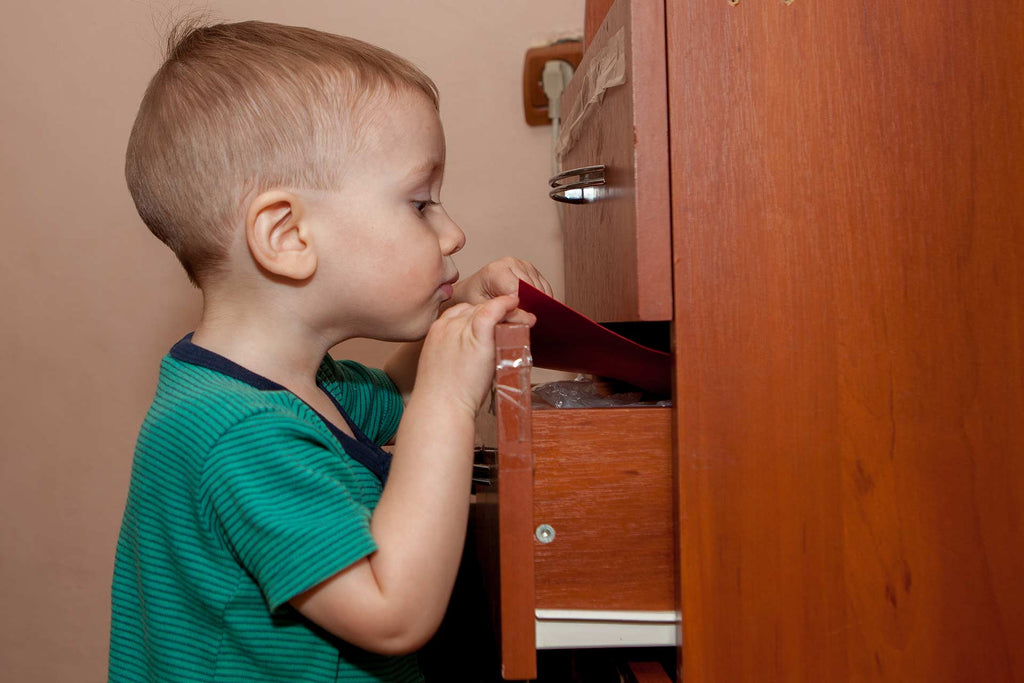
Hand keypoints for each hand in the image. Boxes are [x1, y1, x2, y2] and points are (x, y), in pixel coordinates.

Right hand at [414, 294, 526, 415]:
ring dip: (505, 311)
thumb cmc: (443, 396)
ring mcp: (460, 328)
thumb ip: (456, 352)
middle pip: (474, 308)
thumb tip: (473, 353)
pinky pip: (493, 310)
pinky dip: (505, 304)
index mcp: (436, 331)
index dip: (478, 314)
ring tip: (521, 318)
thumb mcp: (444, 366)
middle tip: (512, 320)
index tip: (491, 321)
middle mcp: (447, 325)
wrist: (442, 407)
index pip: (460, 312)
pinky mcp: (477, 335)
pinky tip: (514, 304)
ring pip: (486, 308)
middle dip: (494, 312)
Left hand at [449, 257, 551, 322]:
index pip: (519, 291)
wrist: (471, 291)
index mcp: (497, 270)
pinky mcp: (532, 270)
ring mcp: (524, 265)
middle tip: (519, 321)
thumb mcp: (483, 310)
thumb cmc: (473, 300)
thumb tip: (530, 319)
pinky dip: (541, 301)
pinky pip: (546, 289)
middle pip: (532, 291)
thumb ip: (504, 314)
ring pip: (541, 291)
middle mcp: (511, 263)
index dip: (521, 309)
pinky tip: (529, 308)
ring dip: (536, 305)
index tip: (517, 320)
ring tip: (521, 314)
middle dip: (529, 309)